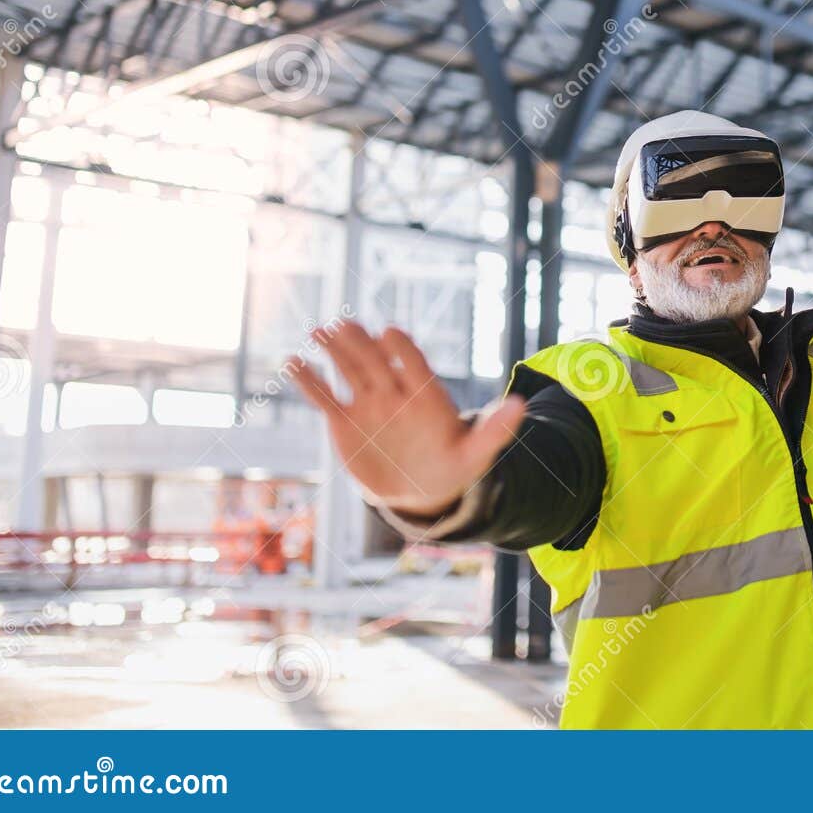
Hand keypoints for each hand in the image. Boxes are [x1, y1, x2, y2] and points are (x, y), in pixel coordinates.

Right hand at [287, 322, 524, 516]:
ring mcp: (368, 403)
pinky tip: (292, 362)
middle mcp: (395, 391)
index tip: (390, 332)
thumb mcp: (475, 454)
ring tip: (318, 330)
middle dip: (362, 343)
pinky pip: (324, 397)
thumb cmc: (452, 466)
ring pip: (349, 370)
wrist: (420, 489)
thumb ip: (494, 430)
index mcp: (426, 394)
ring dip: (334, 350)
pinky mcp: (344, 420)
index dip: (403, 350)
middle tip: (345, 323)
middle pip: (377, 361)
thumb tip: (521, 405)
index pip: (414, 364)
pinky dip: (309, 381)